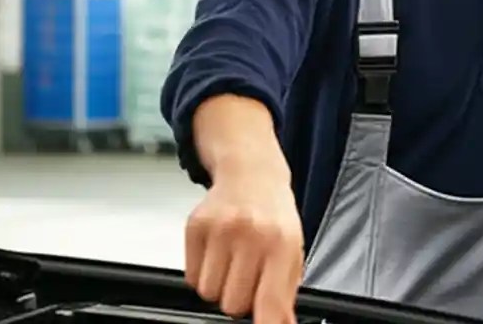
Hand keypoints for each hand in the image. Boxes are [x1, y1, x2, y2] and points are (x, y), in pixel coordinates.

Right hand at [183, 157, 304, 322]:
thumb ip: (286, 290)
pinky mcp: (195, 227)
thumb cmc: (274, 215)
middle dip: (240, 298)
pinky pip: (190, 277)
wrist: (251, 173)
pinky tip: (218, 253)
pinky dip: (202, 273)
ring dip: (219, 286)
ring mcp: (220, 230)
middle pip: (232, 303)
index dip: (266, 321)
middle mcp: (251, 234)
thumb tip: (281, 323)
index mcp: (282, 242)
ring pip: (208, 293)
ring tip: (233, 262)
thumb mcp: (293, 248)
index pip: (270, 298)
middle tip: (249, 276)